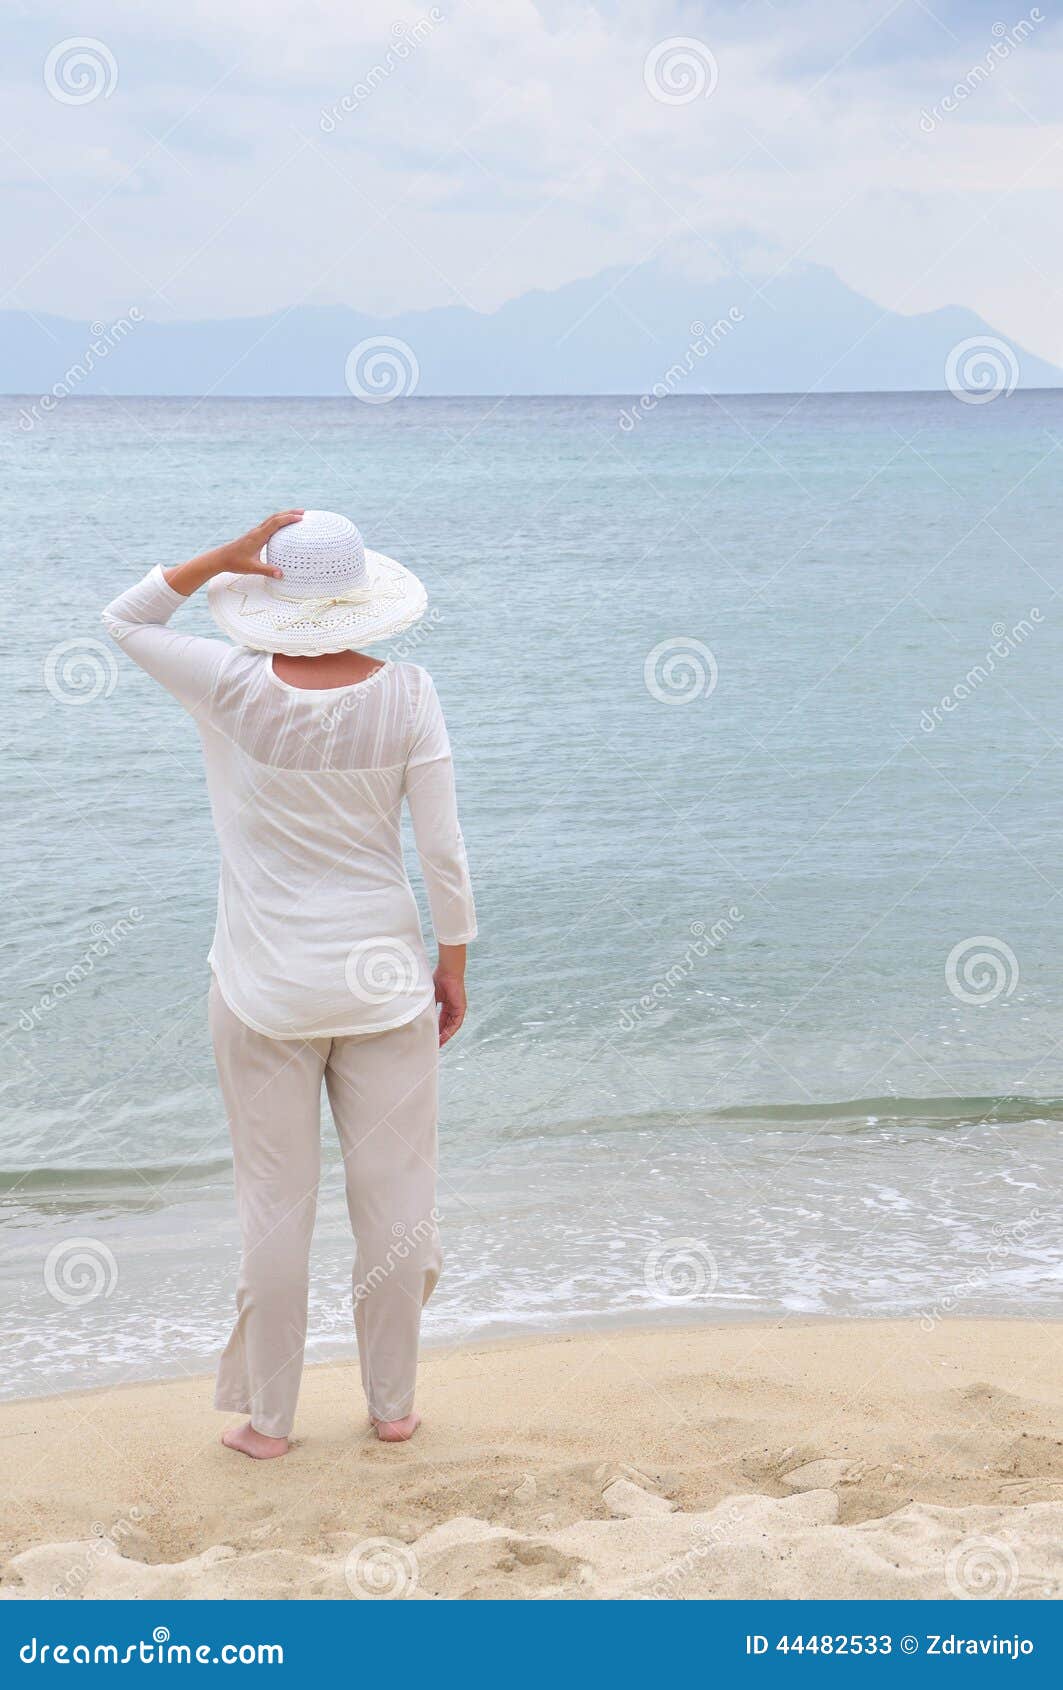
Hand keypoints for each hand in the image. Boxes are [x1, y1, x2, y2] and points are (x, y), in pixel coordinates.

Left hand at [163, 511, 303, 597]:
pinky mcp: (254, 535)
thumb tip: (281, 575)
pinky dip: (278, 521)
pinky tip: (283, 525)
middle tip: (303, 512)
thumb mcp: (252, 568)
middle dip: (289, 513)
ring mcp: (256, 532)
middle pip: (275, 517)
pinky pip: (269, 525)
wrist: (221, 558)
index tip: (300, 518)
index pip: (275, 523)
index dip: (288, 519)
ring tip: (296, 515)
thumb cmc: (235, 562)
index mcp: (258, 536)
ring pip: (272, 519)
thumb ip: (267, 570)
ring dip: (284, 515)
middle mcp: (257, 531)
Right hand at [434, 967, 466, 1047]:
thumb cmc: (438, 979)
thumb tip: (418, 1015)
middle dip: (440, 1035)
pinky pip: (457, 1023)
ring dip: (446, 1035)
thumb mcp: (430, 996)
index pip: (440, 1020)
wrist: (447, 972)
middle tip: (434, 1044)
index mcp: (445, 1003)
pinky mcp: (461, 1008)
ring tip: (439, 1044)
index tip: (430, 1036)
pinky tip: (445, 1036)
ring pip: (452, 1025)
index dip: (436, 1028)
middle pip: (446, 1024)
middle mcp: (453, 1007)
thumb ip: (427, 1006)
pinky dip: (451, 1030)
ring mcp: (458, 1008)